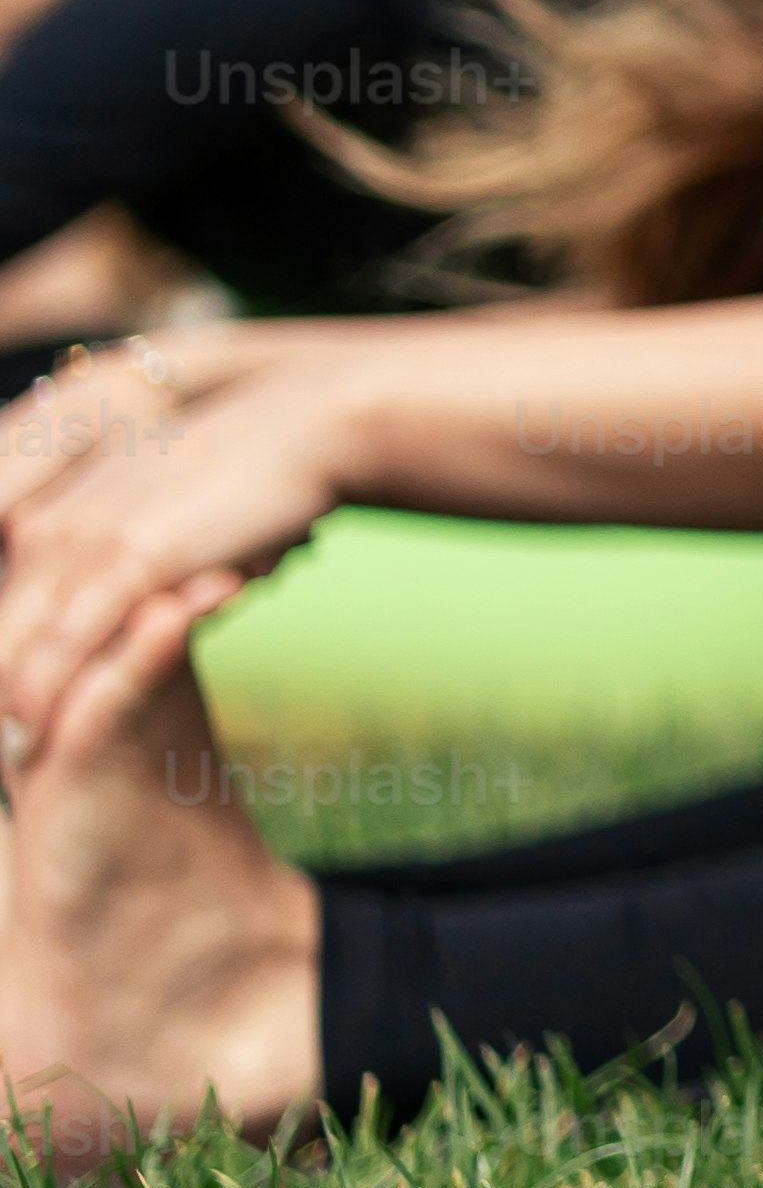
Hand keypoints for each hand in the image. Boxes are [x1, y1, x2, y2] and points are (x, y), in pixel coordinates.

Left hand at [0, 334, 337, 773]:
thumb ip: (128, 548)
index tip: (6, 705)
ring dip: (9, 708)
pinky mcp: (133, 559)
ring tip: (11, 761)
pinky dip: (48, 696)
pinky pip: (71, 643)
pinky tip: (39, 737)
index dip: (3, 656)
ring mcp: (87, 540)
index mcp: (50, 509)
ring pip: (16, 644)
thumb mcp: (166, 509)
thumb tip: (138, 604)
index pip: (0, 600)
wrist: (307, 427)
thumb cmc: (248, 470)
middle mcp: (50, 523)